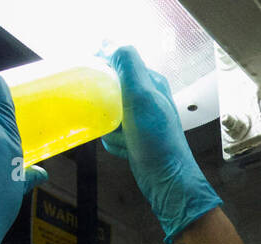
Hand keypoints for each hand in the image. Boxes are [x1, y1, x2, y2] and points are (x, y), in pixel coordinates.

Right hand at [101, 46, 222, 243]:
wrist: (167, 181)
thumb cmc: (158, 141)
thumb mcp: (142, 97)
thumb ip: (129, 67)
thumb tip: (112, 45)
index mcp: (151, 82)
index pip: (119, 61)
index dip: (102, 68)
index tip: (93, 80)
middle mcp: (147, 98)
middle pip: (108, 89)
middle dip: (104, 104)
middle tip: (113, 117)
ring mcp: (140, 119)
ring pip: (106, 112)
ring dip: (109, 127)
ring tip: (124, 137)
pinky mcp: (135, 138)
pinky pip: (111, 133)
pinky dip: (114, 142)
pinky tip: (126, 150)